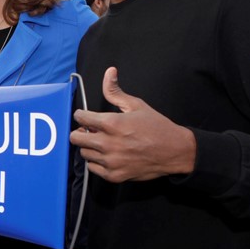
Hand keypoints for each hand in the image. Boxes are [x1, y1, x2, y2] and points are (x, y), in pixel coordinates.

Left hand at [69, 67, 195, 181]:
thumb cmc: (156, 127)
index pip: (80, 117)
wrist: (175, 151)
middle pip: (75, 138)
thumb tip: (109, 72)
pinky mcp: (114, 176)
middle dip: (80, 131)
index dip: (81, 115)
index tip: (85, 116)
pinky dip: (96, 161)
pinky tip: (107, 155)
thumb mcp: (137, 105)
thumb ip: (116, 91)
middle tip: (90, 130)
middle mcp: (108, 144)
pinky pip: (92, 168)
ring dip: (89, 146)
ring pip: (83, 153)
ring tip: (101, 142)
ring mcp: (111, 161)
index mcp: (112, 124)